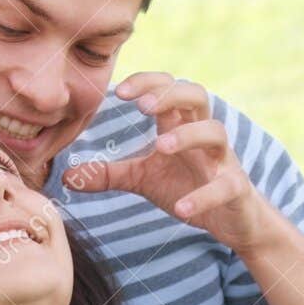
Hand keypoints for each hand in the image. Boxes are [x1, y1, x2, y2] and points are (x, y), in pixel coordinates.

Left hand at [62, 72, 273, 254]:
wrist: (232, 220)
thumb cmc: (188, 188)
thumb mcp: (143, 179)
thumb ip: (109, 174)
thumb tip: (67, 176)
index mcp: (180, 126)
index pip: (167, 88)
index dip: (147, 84)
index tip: (119, 92)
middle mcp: (203, 136)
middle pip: (196, 95)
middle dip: (169, 95)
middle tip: (142, 107)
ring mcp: (222, 161)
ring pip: (216, 132)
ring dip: (188, 135)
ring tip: (160, 147)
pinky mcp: (236, 189)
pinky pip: (225, 186)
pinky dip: (204, 195)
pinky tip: (182, 208)